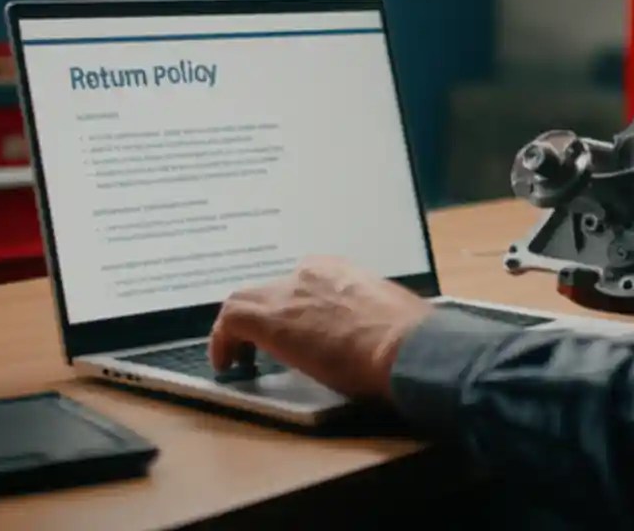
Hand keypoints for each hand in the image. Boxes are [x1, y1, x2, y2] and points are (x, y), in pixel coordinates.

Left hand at [207, 256, 432, 399]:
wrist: (407, 348)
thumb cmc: (410, 339)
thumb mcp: (388, 315)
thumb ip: (370, 317)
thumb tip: (377, 336)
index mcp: (340, 270)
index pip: (301, 282)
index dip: (292, 307)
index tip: (296, 329)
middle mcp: (310, 273)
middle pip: (270, 291)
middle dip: (264, 317)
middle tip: (262, 346)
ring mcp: (288, 294)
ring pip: (245, 301)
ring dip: (239, 329)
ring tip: (239, 356)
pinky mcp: (269, 320)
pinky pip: (230, 321)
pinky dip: (223, 341)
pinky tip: (228, 364)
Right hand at [559, 150, 633, 345]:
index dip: (626, 192)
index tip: (597, 180)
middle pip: (626, 234)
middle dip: (599, 227)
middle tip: (569, 215)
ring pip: (616, 267)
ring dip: (589, 262)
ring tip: (561, 251)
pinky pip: (621, 300)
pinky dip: (595, 296)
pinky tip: (570, 286)